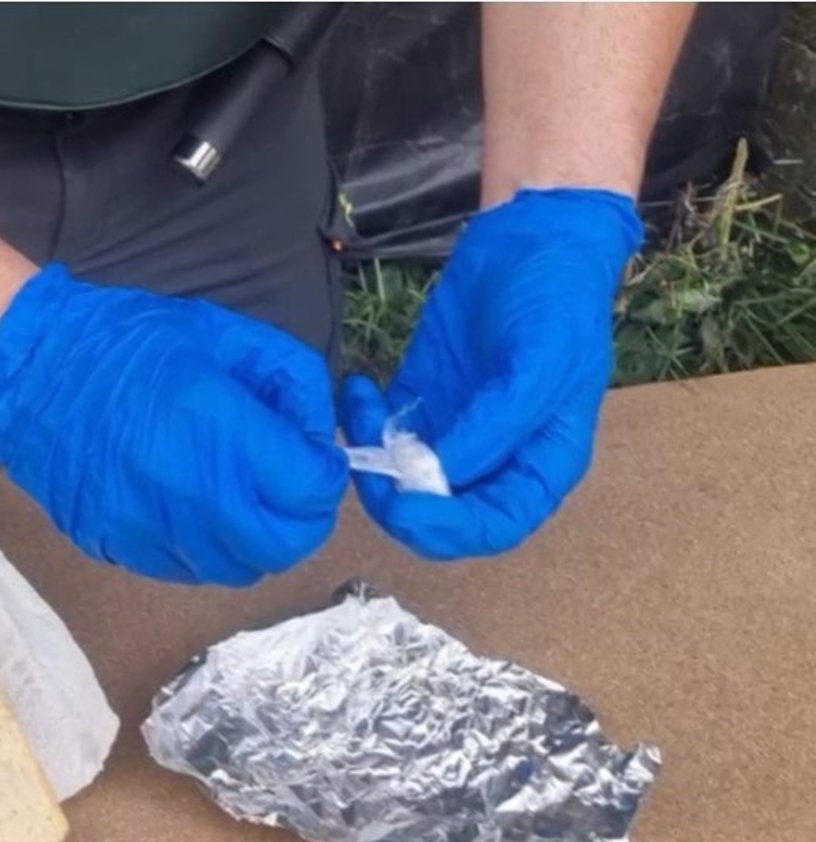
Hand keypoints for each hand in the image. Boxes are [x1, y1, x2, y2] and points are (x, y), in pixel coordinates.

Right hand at [0, 264, 347, 585]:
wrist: (31, 370)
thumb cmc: (128, 343)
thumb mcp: (225, 335)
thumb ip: (291, 381)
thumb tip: (317, 435)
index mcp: (216, 427)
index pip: (308, 491)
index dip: (324, 475)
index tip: (311, 457)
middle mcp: (185, 490)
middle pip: (281, 545)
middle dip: (300, 518)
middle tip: (288, 486)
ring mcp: (146, 528)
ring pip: (237, 567)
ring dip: (253, 539)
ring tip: (239, 497)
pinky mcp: (117, 547)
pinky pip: (186, 569)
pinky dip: (205, 547)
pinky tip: (193, 508)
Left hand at [341, 189, 643, 558]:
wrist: (533, 239)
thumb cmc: (557, 302)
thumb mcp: (542, 362)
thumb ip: (498, 424)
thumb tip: (445, 476)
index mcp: (539, 463)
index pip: (492, 527)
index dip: (447, 530)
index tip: (406, 506)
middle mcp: (494, 460)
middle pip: (438, 513)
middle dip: (395, 500)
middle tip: (365, 462)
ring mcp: (453, 431)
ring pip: (400, 479)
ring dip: (370, 460)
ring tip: (359, 410)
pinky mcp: (420, 400)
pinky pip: (380, 433)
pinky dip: (360, 422)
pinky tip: (356, 387)